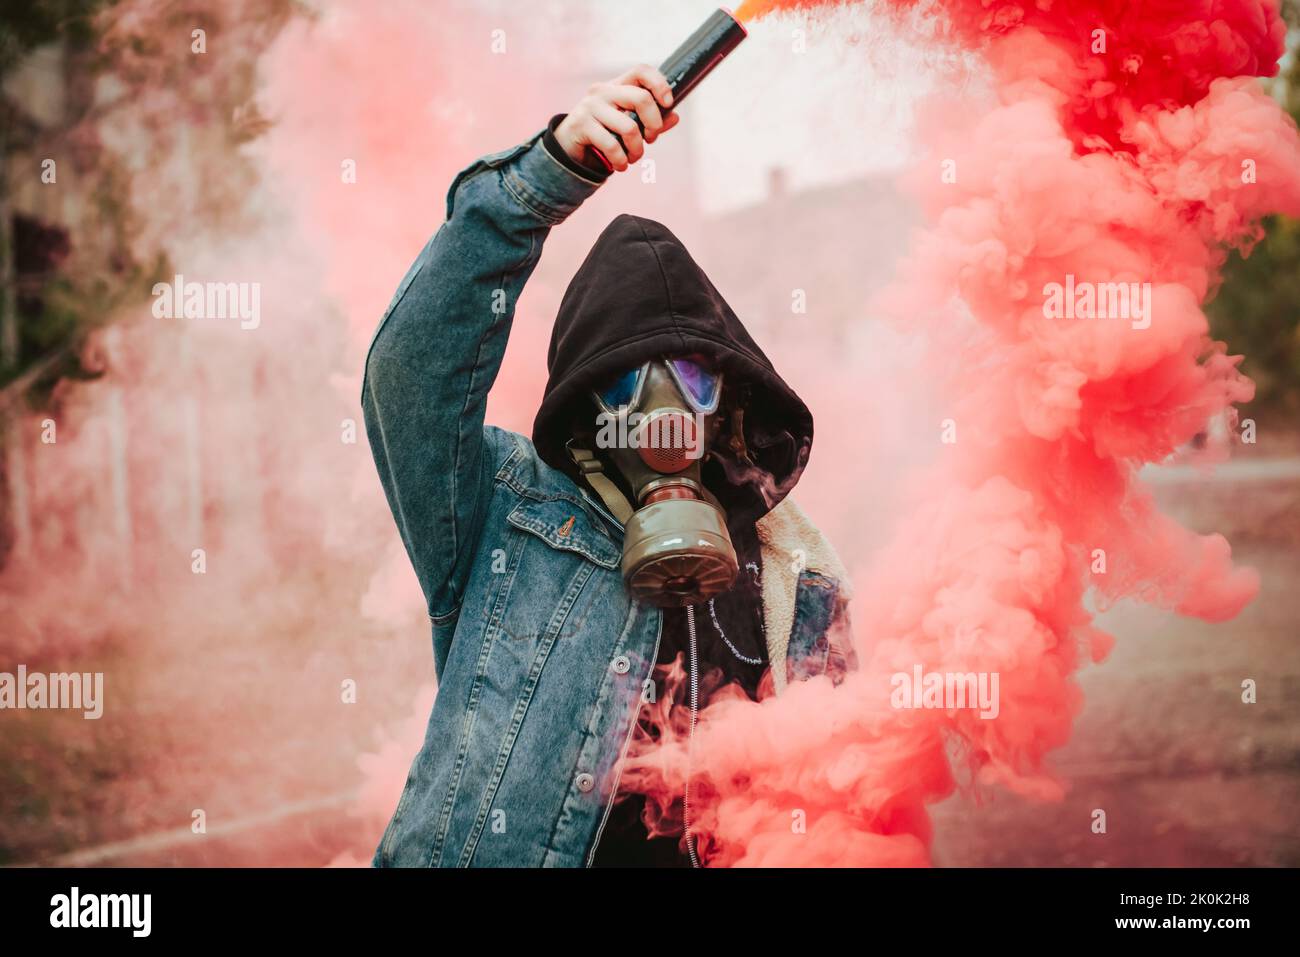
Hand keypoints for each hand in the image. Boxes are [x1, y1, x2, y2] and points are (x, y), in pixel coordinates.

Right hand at [554, 65, 680, 172]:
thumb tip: (674, 117)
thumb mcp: (628, 126)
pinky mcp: (581, 124)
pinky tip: (620, 165)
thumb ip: (650, 122)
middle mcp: (603, 91)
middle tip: (651, 139)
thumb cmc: (603, 135)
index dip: (659, 84)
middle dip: (654, 124)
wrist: (568, 148)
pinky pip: (612, 145)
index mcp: (617, 86)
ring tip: (633, 158)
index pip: (641, 71)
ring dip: (637, 150)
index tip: (668, 103)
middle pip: (641, 98)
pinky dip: (621, 160)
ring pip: (629, 128)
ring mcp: (591, 106)